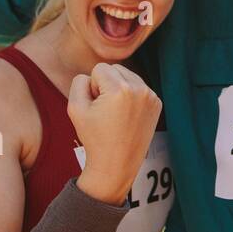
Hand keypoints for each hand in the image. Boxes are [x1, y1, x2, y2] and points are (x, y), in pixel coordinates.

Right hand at [67, 63, 162, 204]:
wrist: (116, 163)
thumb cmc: (94, 137)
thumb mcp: (75, 108)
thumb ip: (80, 82)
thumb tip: (94, 74)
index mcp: (120, 89)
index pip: (100, 68)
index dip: (92, 86)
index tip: (96, 106)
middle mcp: (140, 89)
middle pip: (115, 68)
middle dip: (106, 84)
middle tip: (105, 110)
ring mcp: (151, 96)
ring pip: (128, 76)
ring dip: (119, 88)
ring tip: (116, 112)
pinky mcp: (157, 103)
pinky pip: (139, 87)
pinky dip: (131, 96)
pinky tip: (127, 115)